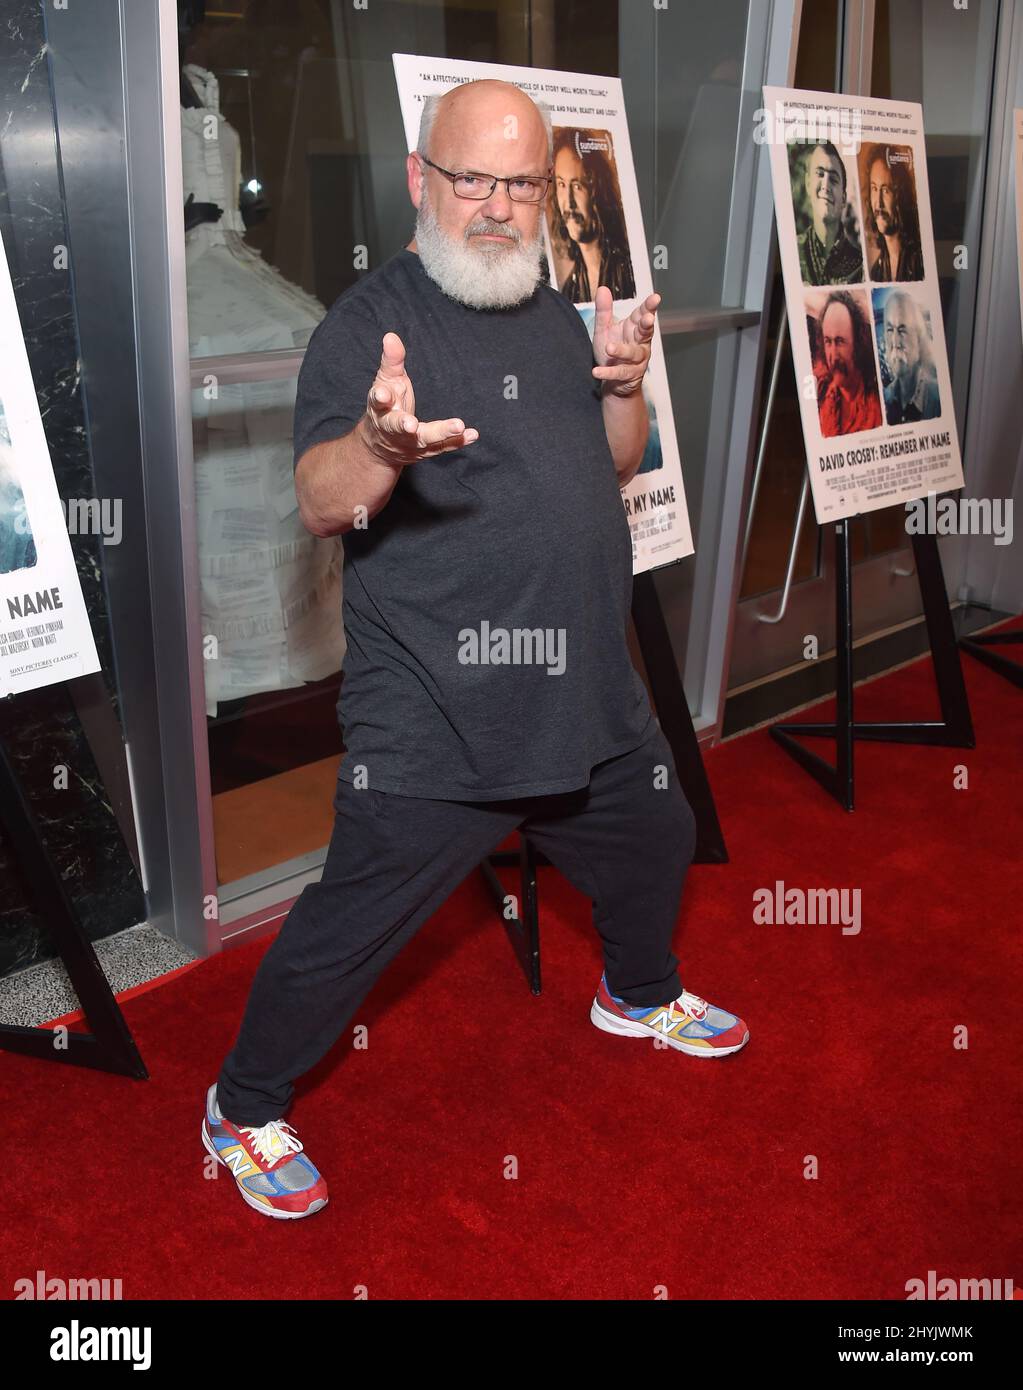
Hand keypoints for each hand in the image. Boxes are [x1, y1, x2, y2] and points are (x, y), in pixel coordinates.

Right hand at [362, 332, 477, 466]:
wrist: (381, 445)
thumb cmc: (385, 406)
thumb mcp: (385, 381)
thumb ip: (391, 360)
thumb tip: (391, 336)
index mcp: (381, 408)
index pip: (378, 402)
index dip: (380, 398)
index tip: (382, 395)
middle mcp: (393, 428)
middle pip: (398, 427)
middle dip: (403, 426)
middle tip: (411, 425)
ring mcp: (411, 442)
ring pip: (425, 439)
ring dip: (441, 433)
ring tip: (458, 425)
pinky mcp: (427, 450)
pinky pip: (443, 447)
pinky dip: (458, 441)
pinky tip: (473, 434)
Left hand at [591, 287, 659, 397]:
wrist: (613, 380)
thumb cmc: (612, 351)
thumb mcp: (605, 329)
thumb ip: (604, 311)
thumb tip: (602, 288)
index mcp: (634, 328)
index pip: (643, 314)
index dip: (649, 306)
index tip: (655, 298)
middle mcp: (640, 343)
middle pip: (646, 332)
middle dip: (647, 325)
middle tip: (647, 319)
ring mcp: (637, 360)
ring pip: (633, 353)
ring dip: (622, 351)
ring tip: (609, 348)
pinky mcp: (630, 375)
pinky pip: (619, 373)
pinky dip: (608, 372)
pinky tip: (597, 371)